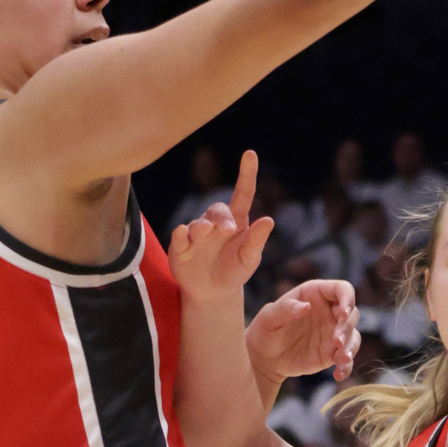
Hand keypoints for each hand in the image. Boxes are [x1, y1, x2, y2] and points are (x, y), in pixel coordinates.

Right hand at [169, 151, 274, 301]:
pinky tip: (185, 234)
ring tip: (207, 232)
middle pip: (217, 209)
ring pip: (197, 223)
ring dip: (202, 227)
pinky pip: (179, 235)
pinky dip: (181, 234)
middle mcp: (215, 223)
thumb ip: (257, 241)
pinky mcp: (180, 247)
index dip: (246, 173)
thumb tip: (269, 220)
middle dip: (222, 217)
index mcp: (237, 221)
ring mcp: (196, 234)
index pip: (243, 193)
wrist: (212, 292)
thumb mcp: (250, 258)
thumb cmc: (235, 271)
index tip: (250, 154)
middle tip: (228, 229)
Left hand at [247, 280, 361, 386]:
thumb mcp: (269, 317)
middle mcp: (329, 311)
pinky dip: (346, 366)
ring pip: (353, 336)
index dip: (348, 299)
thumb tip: (307, 306)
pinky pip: (347, 358)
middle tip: (336, 341)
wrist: (264, 357)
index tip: (343, 313)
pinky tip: (338, 374)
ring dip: (350, 347)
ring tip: (340, 359)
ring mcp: (333, 333)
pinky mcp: (332, 353)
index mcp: (316, 294)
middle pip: (352, 314)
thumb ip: (286, 308)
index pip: (342, 289)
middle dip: (347, 327)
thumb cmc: (265, 330)